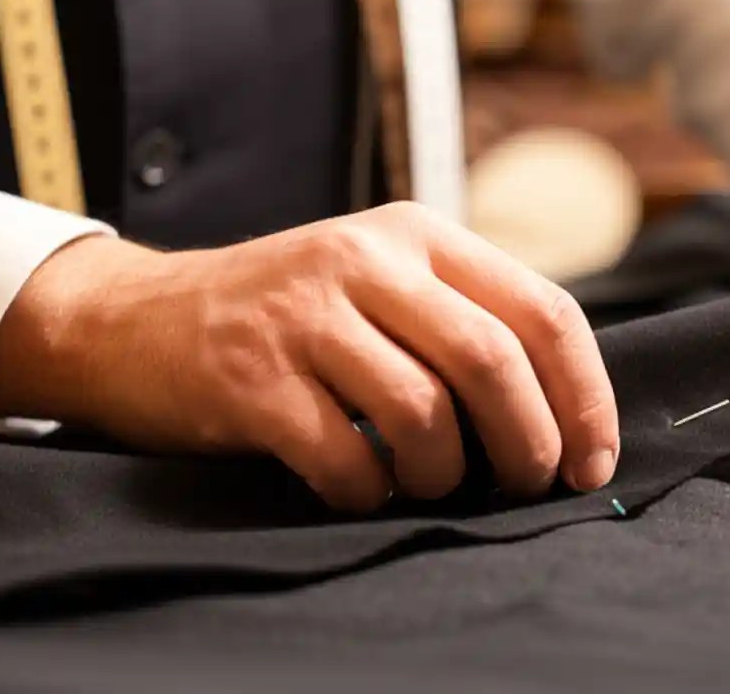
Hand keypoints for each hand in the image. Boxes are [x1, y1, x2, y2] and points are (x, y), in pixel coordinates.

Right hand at [0, 203, 619, 510]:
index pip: (544, 310)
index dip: (585, 396)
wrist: (138, 319)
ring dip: (443, 475)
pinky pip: (346, 458)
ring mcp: (304, 315)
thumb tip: (565, 415)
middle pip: (493, 360)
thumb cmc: (289, 318)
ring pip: (424, 413)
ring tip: (428, 484)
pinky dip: (369, 493)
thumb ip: (464, 319)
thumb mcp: (381, 282)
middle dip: (529, 443)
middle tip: (526, 486)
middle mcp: (366, 260)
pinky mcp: (251, 376)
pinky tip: (360, 488)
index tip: (591, 460)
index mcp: (419, 236)